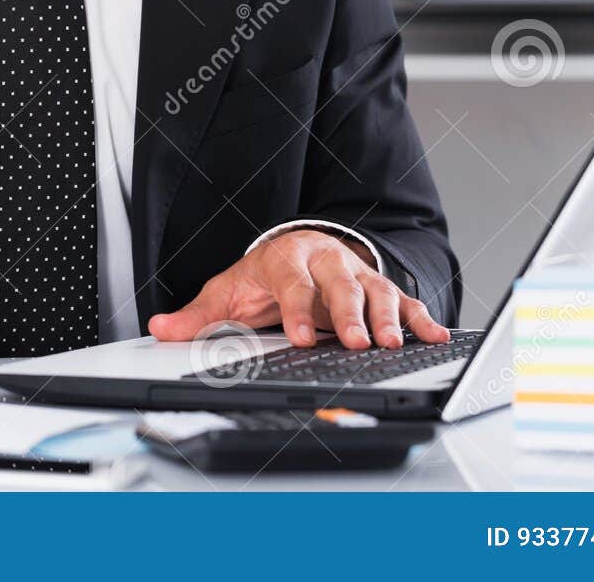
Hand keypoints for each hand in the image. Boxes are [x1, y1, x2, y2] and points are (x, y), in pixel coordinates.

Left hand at [146, 230, 449, 349]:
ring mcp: (356, 273)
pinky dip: (420, 318)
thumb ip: (198, 315)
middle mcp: (326, 262)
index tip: (300, 336)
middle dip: (350, 313)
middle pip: (342, 284)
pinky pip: (404, 301)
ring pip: (376, 291)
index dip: (298, 310)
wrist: (298, 248)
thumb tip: (159, 329)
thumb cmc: (265, 275)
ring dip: (387, 318)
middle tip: (356, 342)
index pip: (293, 284)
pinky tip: (433, 336)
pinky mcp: (379, 288)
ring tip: (392, 344)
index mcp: (287, 260)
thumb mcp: (228, 291)